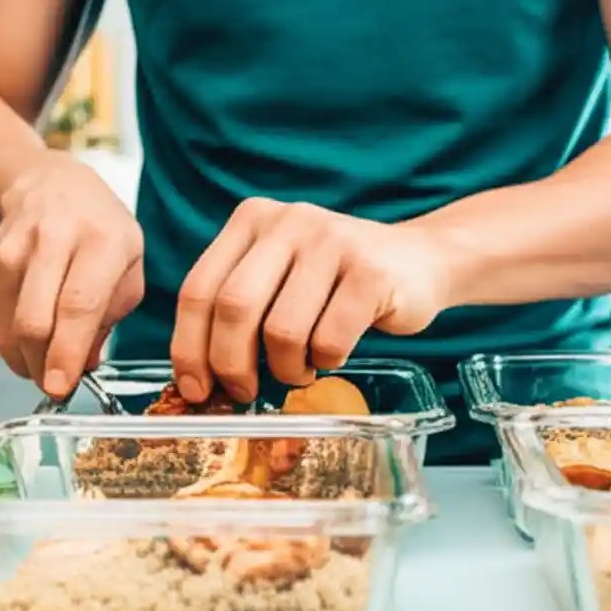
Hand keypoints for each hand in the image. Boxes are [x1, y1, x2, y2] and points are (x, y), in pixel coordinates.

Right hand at [0, 154, 143, 398]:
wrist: (51, 185)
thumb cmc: (100, 229)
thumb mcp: (128, 265)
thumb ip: (110, 317)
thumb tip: (82, 365)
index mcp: (100, 240)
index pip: (78, 306)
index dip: (66, 353)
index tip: (62, 387)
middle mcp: (52, 240)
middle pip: (35, 321)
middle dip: (43, 367)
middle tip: (57, 385)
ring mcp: (12, 250)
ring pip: (10, 325)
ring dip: (26, 359)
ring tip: (46, 362)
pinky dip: (12, 340)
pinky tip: (31, 334)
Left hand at [171, 198, 446, 402]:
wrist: (421, 261)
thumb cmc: (336, 283)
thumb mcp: (279, 276)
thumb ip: (237, 308)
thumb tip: (195, 377)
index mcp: (252, 219)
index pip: (199, 289)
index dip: (189, 346)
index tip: (194, 388)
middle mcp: (288, 222)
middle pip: (233, 308)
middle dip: (230, 364)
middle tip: (243, 391)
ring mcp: (332, 242)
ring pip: (282, 331)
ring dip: (286, 369)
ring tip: (300, 368)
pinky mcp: (370, 272)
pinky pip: (329, 341)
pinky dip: (326, 363)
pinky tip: (333, 354)